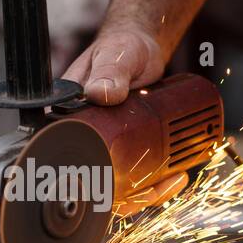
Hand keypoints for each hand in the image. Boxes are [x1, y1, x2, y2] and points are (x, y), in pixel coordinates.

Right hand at [64, 24, 182, 213]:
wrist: (141, 48)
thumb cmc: (122, 48)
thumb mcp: (116, 56)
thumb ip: (109, 72)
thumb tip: (100, 94)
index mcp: (66, 119)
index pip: (66, 160)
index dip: (86, 182)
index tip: (112, 188)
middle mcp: (83, 137)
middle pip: (95, 181)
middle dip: (124, 194)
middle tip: (154, 187)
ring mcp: (105, 145)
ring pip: (118, 184)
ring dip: (145, 192)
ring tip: (173, 181)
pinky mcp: (126, 148)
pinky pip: (136, 175)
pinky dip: (156, 183)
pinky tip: (176, 178)